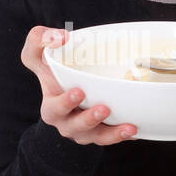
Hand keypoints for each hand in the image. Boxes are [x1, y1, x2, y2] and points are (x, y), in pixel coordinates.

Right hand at [20, 26, 137, 144]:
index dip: (65, 103)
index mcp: (51, 107)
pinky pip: (112, 138)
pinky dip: (124, 135)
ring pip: (96, 137)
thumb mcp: (38, 50)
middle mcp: (67, 122)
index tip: (79, 91)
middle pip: (76, 127)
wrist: (69, 81)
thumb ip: (40, 38)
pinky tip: (137, 129)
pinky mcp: (101, 132)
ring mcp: (85, 130)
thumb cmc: (52, 66)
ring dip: (111, 134)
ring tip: (127, 127)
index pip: (54, 109)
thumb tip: (62, 37)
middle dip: (89, 120)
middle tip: (104, 108)